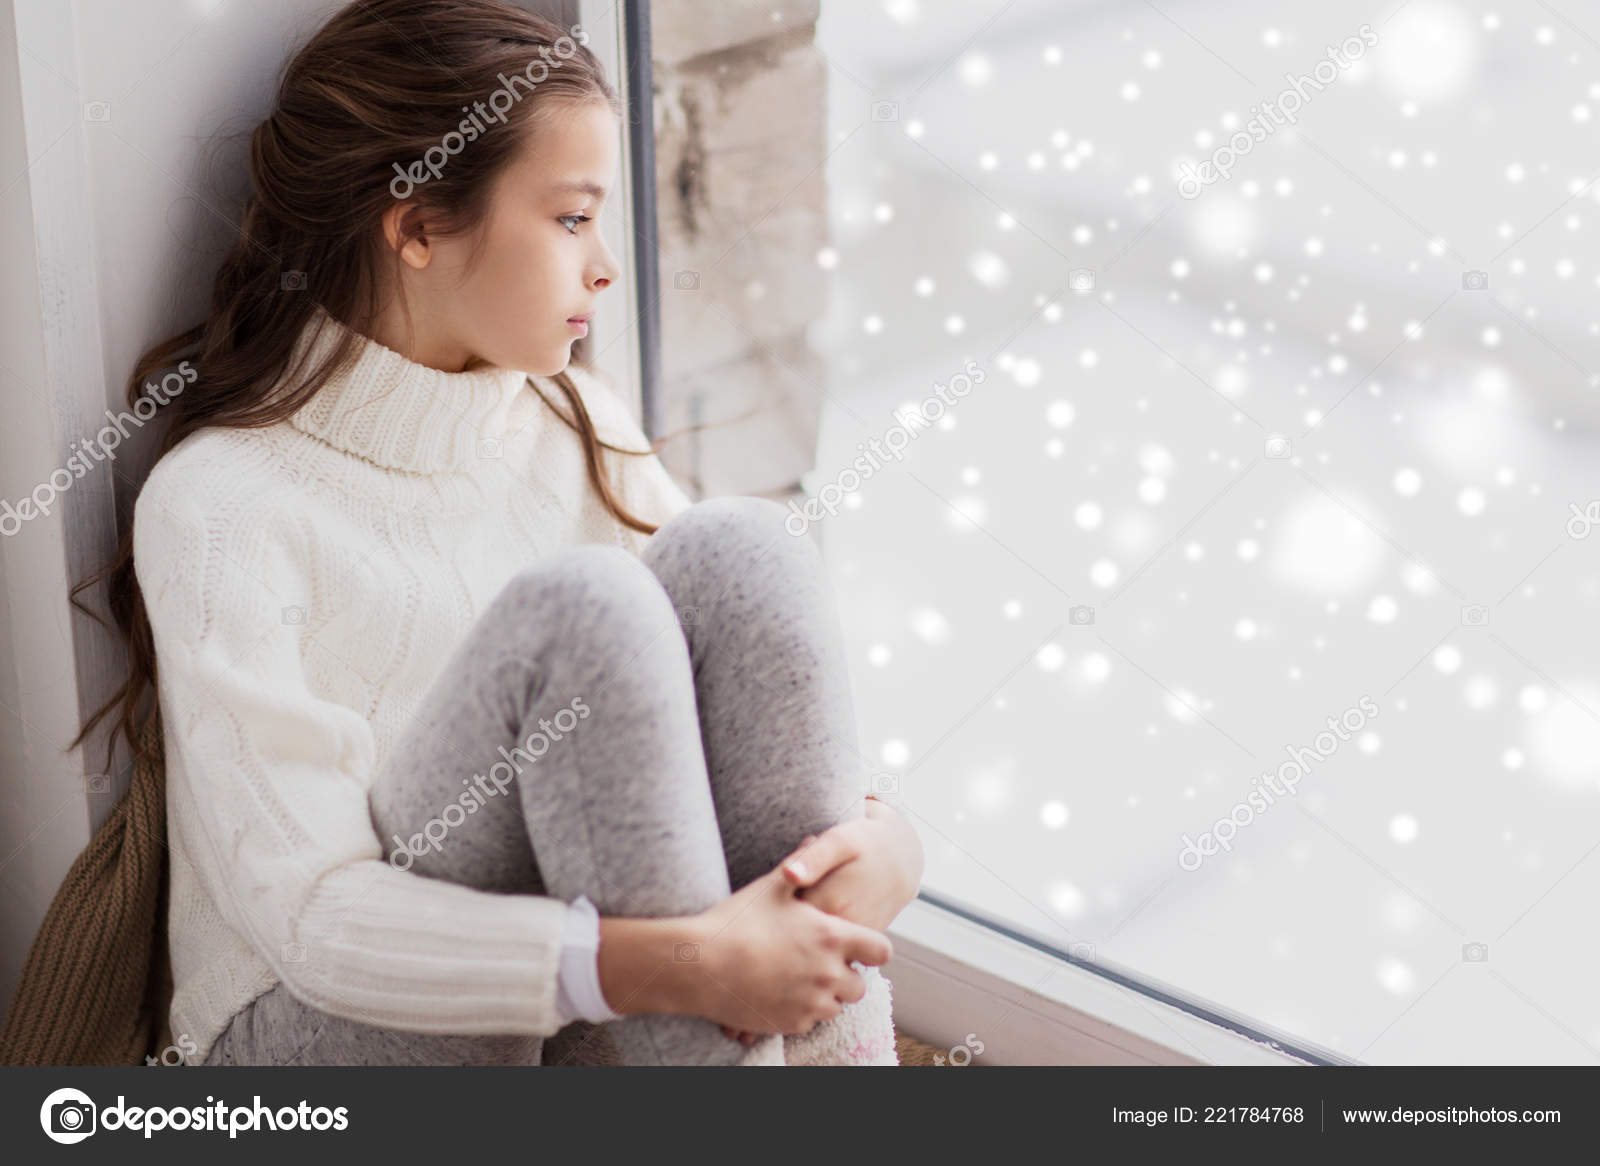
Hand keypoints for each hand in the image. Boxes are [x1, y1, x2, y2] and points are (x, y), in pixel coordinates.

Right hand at [720, 799, 923, 1045]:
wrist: (700, 965)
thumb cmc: (736, 921)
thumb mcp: (771, 888)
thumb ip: (800, 865)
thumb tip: (814, 838)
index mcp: (831, 938)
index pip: (880, 951)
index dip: (872, 948)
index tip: (857, 945)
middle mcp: (828, 974)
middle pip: (859, 985)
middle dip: (845, 975)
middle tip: (821, 962)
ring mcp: (811, 1003)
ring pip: (836, 1007)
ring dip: (825, 995)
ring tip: (799, 978)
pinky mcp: (790, 1024)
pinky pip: (809, 1022)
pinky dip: (801, 1011)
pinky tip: (780, 993)